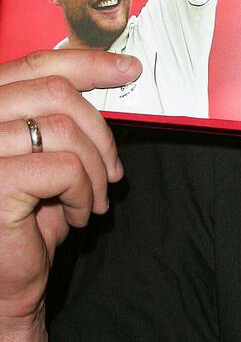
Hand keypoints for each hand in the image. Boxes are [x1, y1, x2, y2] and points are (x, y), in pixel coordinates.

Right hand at [0, 50, 141, 323]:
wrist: (5, 278)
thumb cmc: (26, 218)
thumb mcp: (46, 155)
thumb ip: (63, 116)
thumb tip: (116, 75)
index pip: (37, 64)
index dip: (88, 62)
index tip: (128, 70)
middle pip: (56, 92)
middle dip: (100, 131)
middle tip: (112, 171)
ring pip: (65, 130)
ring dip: (94, 170)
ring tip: (92, 201)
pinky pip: (65, 169)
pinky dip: (84, 194)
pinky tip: (76, 216)